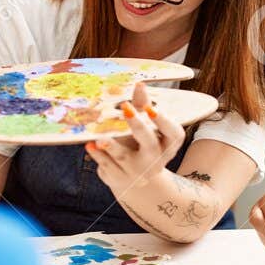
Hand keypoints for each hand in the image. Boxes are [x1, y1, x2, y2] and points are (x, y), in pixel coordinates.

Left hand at [85, 82, 184, 197]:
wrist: (130, 176)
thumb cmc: (139, 143)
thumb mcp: (144, 127)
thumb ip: (142, 106)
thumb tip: (140, 84)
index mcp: (167, 146)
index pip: (174, 133)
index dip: (164, 121)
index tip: (150, 107)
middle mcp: (155, 161)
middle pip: (149, 144)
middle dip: (137, 126)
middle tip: (125, 108)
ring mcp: (137, 173)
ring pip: (124, 157)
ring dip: (112, 146)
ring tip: (100, 137)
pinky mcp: (119, 180)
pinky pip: (107, 166)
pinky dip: (98, 155)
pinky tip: (90, 144)